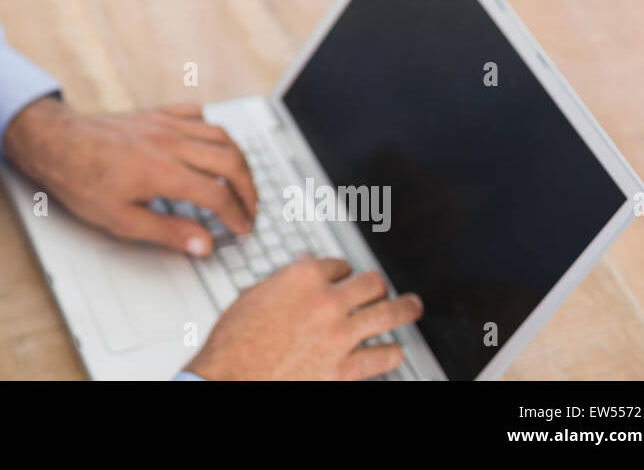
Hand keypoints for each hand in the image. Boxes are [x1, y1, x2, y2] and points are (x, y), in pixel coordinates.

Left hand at [1, 97, 256, 255]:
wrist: (57, 143)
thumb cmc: (82, 181)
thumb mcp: (121, 220)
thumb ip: (168, 233)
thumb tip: (203, 244)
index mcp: (164, 173)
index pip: (218, 196)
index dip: (237, 216)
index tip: (242, 229)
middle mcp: (171, 144)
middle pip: (230, 162)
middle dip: (249, 189)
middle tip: (251, 209)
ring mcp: (165, 124)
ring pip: (220, 135)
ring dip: (238, 159)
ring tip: (241, 180)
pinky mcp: (156, 113)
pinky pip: (195, 113)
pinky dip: (211, 127)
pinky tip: (212, 142)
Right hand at [185, 256, 424, 379]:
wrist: (230, 379)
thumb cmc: (234, 343)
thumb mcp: (254, 297)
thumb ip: (284, 280)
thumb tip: (302, 264)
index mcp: (302, 278)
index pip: (339, 264)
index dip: (343, 271)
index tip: (345, 277)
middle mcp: (326, 301)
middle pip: (371, 283)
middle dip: (379, 286)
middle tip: (383, 289)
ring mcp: (340, 336)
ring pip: (388, 314)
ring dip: (405, 309)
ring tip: (412, 307)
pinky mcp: (346, 369)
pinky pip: (383, 356)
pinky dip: (391, 352)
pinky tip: (393, 351)